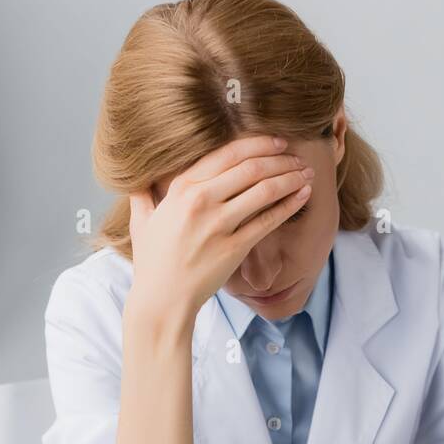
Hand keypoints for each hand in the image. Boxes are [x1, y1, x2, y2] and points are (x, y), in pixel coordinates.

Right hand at [126, 136, 312, 324]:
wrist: (161, 302)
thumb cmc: (152, 264)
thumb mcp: (141, 223)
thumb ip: (142, 196)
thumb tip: (136, 181)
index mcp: (181, 188)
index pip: (227, 153)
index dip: (258, 143)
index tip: (276, 142)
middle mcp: (201, 201)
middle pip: (250, 167)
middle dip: (280, 158)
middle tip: (298, 156)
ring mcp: (218, 225)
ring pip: (263, 190)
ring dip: (290, 177)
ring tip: (306, 173)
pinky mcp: (234, 248)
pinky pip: (268, 220)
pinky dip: (289, 205)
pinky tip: (303, 196)